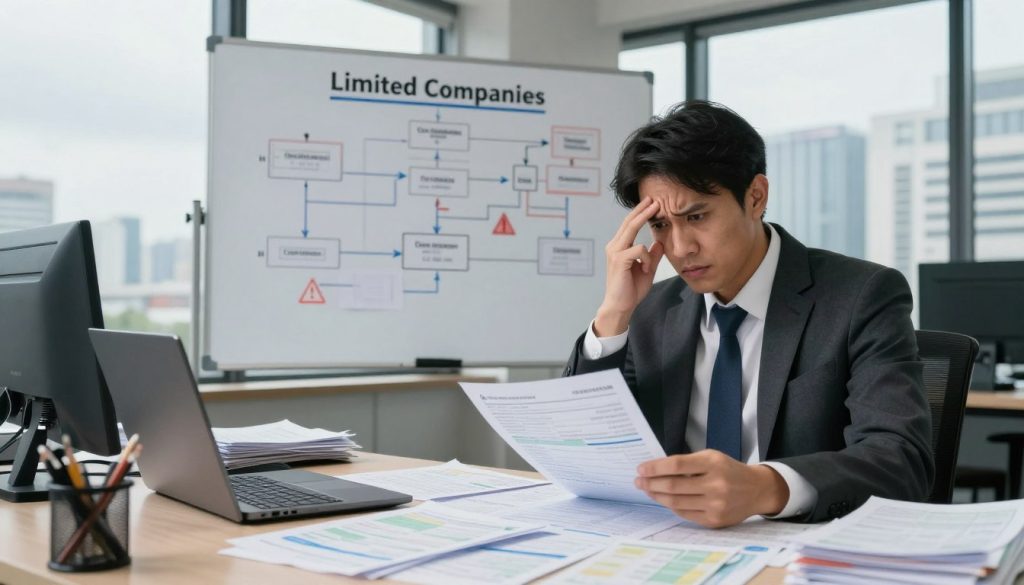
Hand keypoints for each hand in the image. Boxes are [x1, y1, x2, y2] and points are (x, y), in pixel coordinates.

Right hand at [594, 198, 664, 335]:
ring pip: (631, 229)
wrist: (620, 306)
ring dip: (645, 219)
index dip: (641, 213)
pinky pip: (638, 249)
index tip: (653, 204)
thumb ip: (652, 255)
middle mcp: (614, 246)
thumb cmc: (631, 290)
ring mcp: (615, 252)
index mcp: (620, 247)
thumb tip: (660, 242)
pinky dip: (647, 257)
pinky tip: (646, 268)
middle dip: (642, 208)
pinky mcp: (619, 260)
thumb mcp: (647, 269)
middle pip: (628, 221)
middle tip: (655, 198)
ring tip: (657, 210)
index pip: (629, 225)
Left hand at [634, 450, 788, 527]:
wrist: (757, 490)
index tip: (641, 468)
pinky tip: (664, 499)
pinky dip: (671, 506)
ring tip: (647, 490)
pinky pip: (685, 514)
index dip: (655, 467)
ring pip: (676, 502)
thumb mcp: (712, 457)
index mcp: (713, 463)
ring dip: (657, 496)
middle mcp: (716, 484)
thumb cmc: (729, 470)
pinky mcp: (715, 520)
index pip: (676, 464)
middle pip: (673, 486)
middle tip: (638, 481)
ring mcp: (716, 505)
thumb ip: (687, 463)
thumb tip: (655, 470)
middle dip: (651, 483)